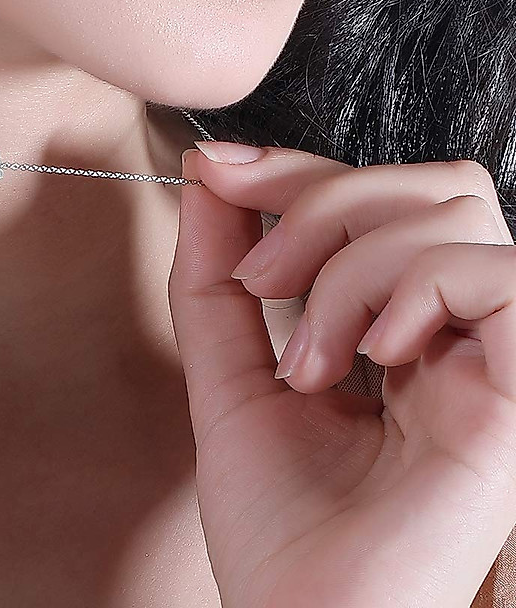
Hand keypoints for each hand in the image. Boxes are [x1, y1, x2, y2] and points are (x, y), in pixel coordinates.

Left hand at [169, 142, 515, 607]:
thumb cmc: (276, 526)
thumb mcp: (228, 373)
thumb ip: (214, 275)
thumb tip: (205, 172)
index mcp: (404, 331)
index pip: (379, 198)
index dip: (296, 167)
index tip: (216, 169)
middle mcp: (461, 338)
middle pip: (427, 186)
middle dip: (320, 200)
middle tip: (263, 280)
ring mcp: (498, 362)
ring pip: (455, 212)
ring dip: (352, 262)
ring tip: (312, 355)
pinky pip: (494, 272)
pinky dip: (411, 286)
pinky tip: (371, 357)